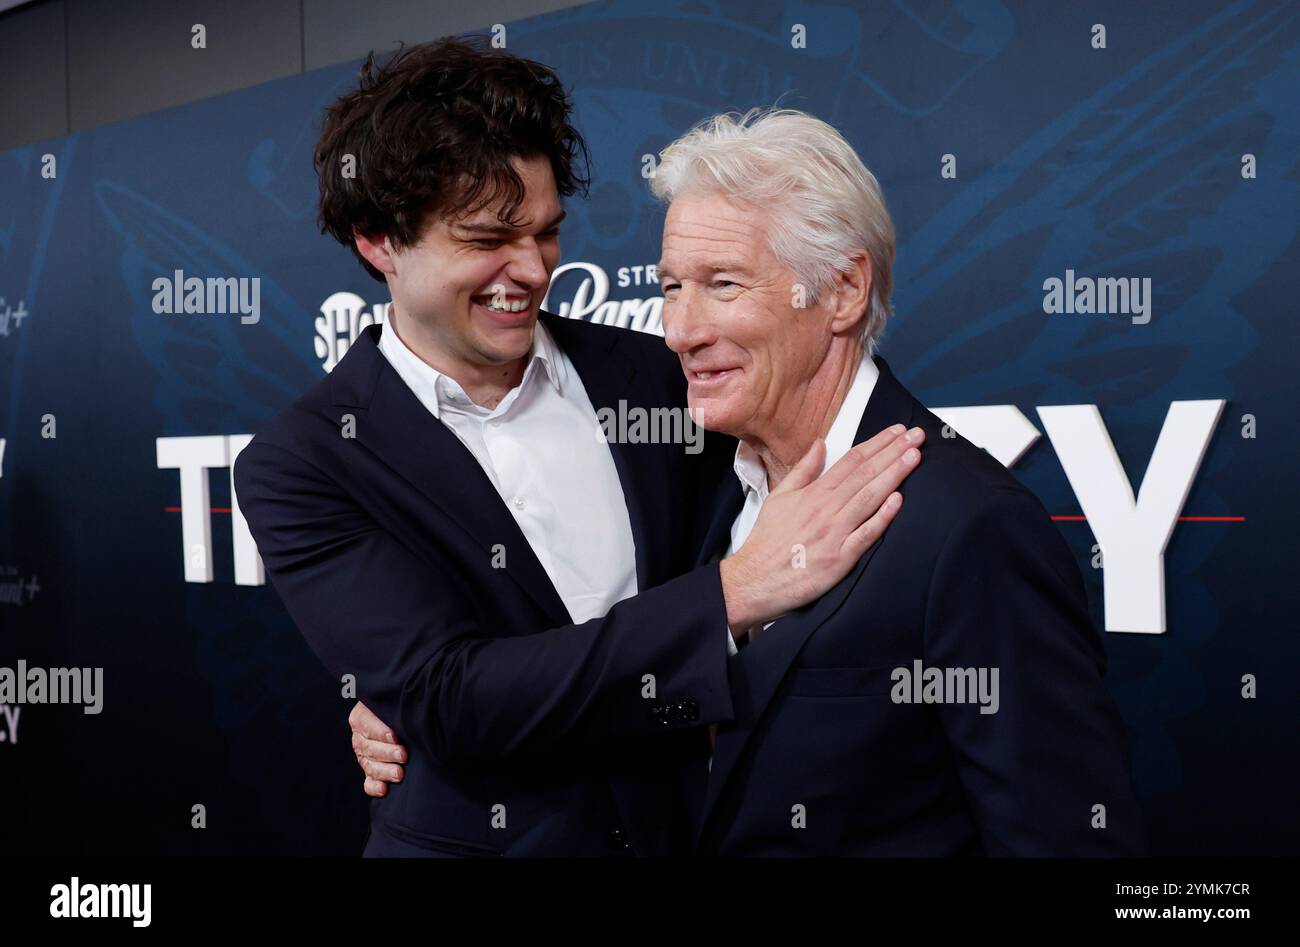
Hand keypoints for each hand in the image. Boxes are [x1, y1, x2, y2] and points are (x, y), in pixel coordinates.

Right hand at [349, 701, 407, 797]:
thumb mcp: (393, 703)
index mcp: (361, 718)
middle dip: (387, 753)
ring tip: (399, 774)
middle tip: (403, 755)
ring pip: (370, 766)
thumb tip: (409, 711)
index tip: (395, 737)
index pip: (367, 725)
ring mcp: (363, 757)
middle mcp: (359, 738)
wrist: (400, 721)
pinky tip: (383, 790)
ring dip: (384, 771)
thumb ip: (395, 707)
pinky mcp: (370, 772)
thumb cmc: (399, 708)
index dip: (381, 732)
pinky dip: (374, 787)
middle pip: (369, 748)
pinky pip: (368, 783)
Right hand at [719, 424, 922, 633]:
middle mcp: (825, 509)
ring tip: (914, 456)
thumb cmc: (766, 542)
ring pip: (869, 498)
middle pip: (865, 474)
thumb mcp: (779, 497)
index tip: (896, 431)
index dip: (877, 443)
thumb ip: (803, 470)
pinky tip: (898, 500)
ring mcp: (834, 534)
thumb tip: (820, 445)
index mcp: (812, 493)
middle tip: (917, 435)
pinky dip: (882, 517)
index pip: (851, 461)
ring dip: (894, 475)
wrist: (754, 580)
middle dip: (893, 452)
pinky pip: (865, 535)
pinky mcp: (839, 559)